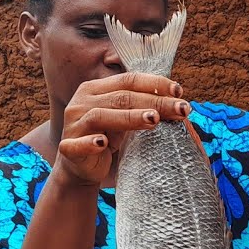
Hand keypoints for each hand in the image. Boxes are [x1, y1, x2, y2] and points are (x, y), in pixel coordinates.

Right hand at [55, 72, 189, 185]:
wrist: (81, 168)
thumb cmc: (106, 137)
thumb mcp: (124, 118)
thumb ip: (141, 106)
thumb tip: (178, 101)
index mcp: (95, 89)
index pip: (128, 80)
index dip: (154, 83)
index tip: (179, 91)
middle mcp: (81, 102)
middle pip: (121, 97)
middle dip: (154, 102)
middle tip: (180, 109)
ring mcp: (73, 125)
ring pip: (101, 115)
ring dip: (129, 117)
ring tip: (154, 120)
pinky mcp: (68, 148)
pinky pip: (78, 144)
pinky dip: (91, 142)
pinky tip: (103, 143)